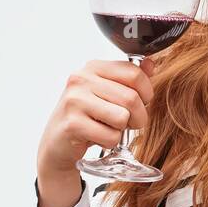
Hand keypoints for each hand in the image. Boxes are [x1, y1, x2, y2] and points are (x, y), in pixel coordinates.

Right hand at [35, 57, 156, 206]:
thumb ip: (130, 78)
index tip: (141, 103)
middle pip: (131, 98)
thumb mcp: (108, 93)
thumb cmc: (88, 116)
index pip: (135, 74)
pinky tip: (96, 138)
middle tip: (128, 123)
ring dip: (121, 130)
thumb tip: (150, 63)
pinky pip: (111, 136)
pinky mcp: (72, 124)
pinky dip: (109, 142)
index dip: (146, 93)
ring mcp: (74, 101)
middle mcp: (81, 79)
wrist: (58, 143)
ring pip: (122, 117)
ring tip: (107, 128)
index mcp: (93, 67)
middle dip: (138, 117)